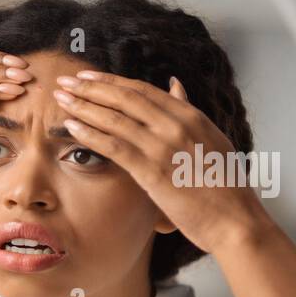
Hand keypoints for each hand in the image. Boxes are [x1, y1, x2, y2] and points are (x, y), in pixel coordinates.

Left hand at [51, 71, 270, 254]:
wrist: (235, 220)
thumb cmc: (224, 187)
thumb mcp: (212, 139)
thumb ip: (189, 112)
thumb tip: (175, 85)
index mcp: (191, 116)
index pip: (143, 90)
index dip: (111, 81)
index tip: (89, 76)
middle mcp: (176, 125)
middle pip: (124, 97)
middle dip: (91, 87)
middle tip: (66, 81)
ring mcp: (163, 146)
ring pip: (115, 118)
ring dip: (84, 106)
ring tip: (61, 99)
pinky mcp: (152, 171)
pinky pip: (114, 146)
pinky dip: (90, 133)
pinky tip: (71, 126)